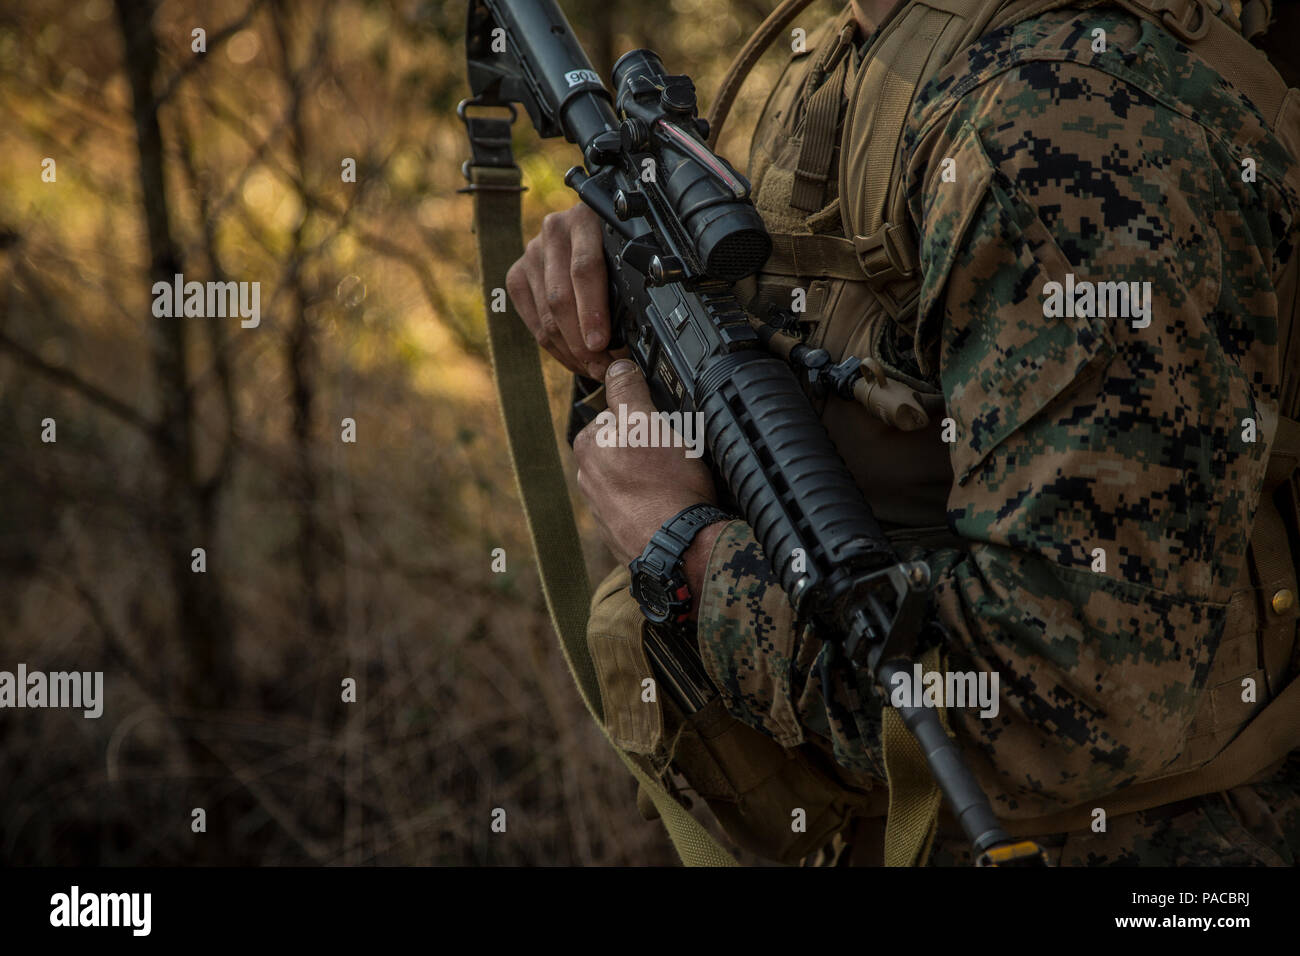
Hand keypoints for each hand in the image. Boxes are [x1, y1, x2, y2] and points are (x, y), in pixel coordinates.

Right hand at [505, 202, 613, 378]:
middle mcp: (554, 231)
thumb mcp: (626, 255)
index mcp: (586, 219)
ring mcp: (532, 252)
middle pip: (560, 298)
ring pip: (546, 315)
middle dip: (582, 341)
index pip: (584, 270)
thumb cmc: (614, 247)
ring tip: (594, 368)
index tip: (600, 343)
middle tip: (603, 367)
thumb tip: (629, 339)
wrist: (584, 230)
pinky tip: (575, 360)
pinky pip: (534, 322)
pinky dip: (556, 348)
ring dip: (571, 350)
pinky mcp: (517, 275)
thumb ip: (626, 285)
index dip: (592, 311)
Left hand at [574, 360, 721, 569]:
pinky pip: (642, 506)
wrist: (679, 548)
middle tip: (676, 457)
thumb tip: (616, 366)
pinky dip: (656, 503)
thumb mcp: (648, 422)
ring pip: (636, 476)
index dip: (648, 416)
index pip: (618, 413)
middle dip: (651, 447)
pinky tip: (673, 506)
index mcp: (588, 446)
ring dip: (655, 477)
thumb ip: (628, 390)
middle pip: (627, 445)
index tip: (666, 429)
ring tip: (678, 484)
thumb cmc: (665, 485)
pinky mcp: (621, 533)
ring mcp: (603, 509)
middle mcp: (587, 478)